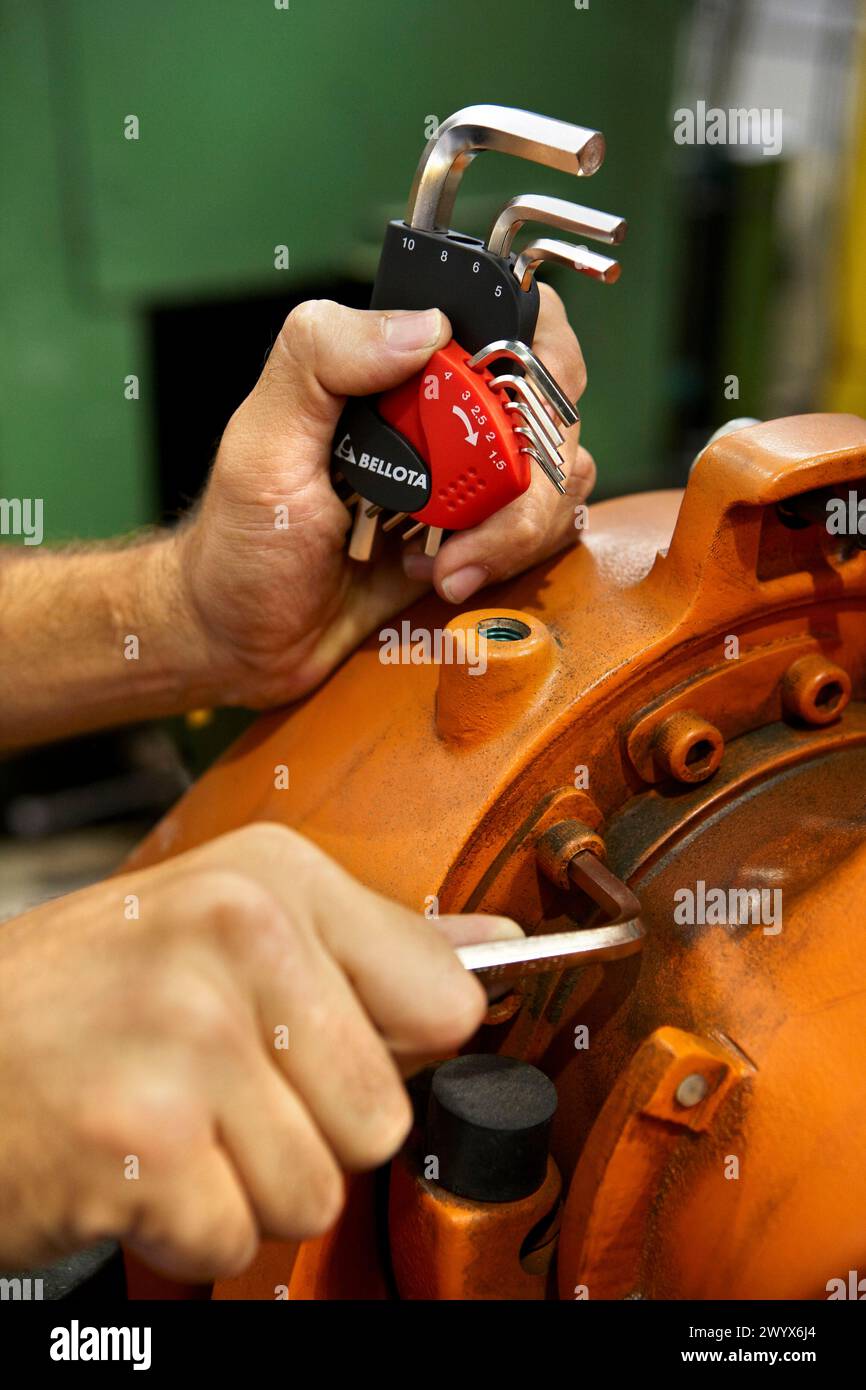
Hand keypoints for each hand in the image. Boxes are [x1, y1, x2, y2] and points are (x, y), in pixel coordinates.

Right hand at [0, 822, 519, 1279]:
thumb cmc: (81, 1001)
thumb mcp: (220, 930)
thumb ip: (368, 943)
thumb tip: (499, 951)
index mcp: (273, 876)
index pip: (445, 1001)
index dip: (388, 1050)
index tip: (312, 1044)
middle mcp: (238, 935)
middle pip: (382, 1115)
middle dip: (307, 1132)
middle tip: (212, 1091)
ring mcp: (188, 1035)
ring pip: (318, 1189)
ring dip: (245, 1185)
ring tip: (171, 1125)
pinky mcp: (142, 1141)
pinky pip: (239, 1239)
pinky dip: (187, 1230)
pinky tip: (134, 1169)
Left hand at [176, 286, 592, 707]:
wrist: (248, 646)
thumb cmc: (241, 545)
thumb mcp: (262, 441)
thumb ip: (319, 359)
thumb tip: (422, 327)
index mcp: (397, 374)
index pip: (503, 323)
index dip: (531, 353)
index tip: (507, 405)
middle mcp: (445, 419)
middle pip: (551, 401)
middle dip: (529, 461)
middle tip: (473, 502)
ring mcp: (470, 482)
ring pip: (560, 474)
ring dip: (516, 525)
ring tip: (447, 563)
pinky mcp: (482, 543)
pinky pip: (544, 534)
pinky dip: (509, 559)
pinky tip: (446, 578)